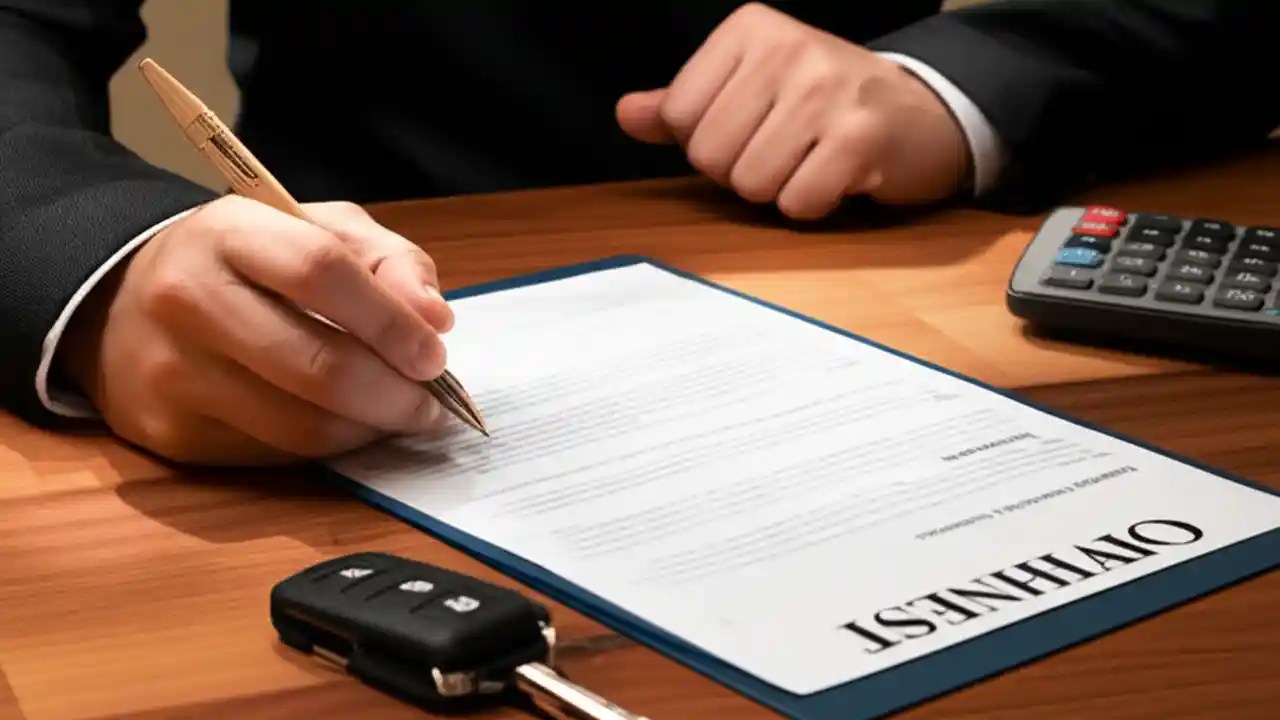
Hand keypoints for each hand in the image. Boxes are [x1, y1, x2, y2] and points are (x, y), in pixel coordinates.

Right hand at [57, 196, 454, 465]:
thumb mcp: (319, 230)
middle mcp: (188, 299)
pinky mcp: (170, 432)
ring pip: (301, 427)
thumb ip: (388, 261)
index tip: (434, 354)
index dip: (392, 322)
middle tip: (430, 405)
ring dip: (369, 430)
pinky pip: (275, 455)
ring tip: (398, 416)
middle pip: (317, 366)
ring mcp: (173, 372)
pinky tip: (344, 426)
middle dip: (394, 396)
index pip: (322, 273)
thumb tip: (434, 320)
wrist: (125, 300)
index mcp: (229, 232)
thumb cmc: (248, 263)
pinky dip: (327, 449)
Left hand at [616, 2, 969, 218]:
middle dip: (740, 170)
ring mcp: (827, 91)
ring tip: (807, 160)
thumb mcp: (749, 86)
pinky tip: (833, 176)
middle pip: (710, 155)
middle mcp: (789, 48)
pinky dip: (812, 205)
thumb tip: (627, 115)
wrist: (919, 111)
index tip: (750, 126)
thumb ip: (685, 102)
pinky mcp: (859, 137)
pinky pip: (797, 203)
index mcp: (751, 28)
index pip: (679, 116)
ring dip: (776, 190)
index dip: (707, 140)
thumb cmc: (822, 101)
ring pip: (750, 183)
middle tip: (782, 148)